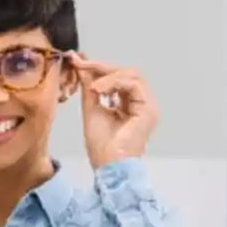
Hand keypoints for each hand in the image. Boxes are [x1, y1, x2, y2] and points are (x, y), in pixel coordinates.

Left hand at [67, 53, 159, 169]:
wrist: (107, 165)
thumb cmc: (101, 147)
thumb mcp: (91, 109)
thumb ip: (90, 88)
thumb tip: (83, 67)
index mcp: (130, 104)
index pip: (118, 77)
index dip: (98, 68)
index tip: (78, 61)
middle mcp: (142, 103)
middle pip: (126, 72)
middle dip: (102, 67)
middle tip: (82, 65)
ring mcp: (148, 106)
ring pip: (131, 74)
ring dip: (107, 76)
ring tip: (92, 87)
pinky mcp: (149, 109)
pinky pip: (133, 84)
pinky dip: (114, 83)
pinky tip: (99, 91)